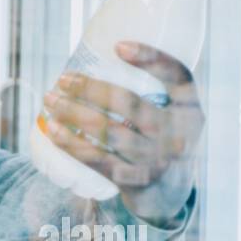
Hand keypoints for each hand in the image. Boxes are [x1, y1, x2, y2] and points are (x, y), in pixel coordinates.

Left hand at [40, 41, 204, 221]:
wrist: (170, 194)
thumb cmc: (161, 138)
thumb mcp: (173, 114)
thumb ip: (153, 89)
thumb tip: (101, 52)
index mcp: (190, 109)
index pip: (178, 75)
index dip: (150, 58)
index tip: (117, 46)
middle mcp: (179, 134)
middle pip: (130, 104)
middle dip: (89, 89)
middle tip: (62, 79)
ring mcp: (157, 160)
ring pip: (108, 132)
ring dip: (73, 114)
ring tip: (50, 101)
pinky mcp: (135, 182)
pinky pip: (98, 159)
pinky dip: (72, 144)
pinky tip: (53, 131)